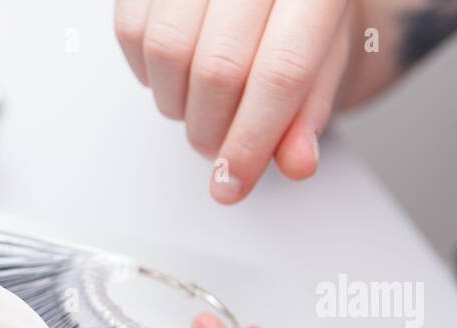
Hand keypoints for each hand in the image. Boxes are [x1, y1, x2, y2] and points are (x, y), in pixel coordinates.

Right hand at [114, 0, 354, 202]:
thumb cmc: (303, 13)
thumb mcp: (325, 61)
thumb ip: (309, 113)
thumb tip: (296, 162)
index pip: (282, 70)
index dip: (252, 139)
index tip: (233, 182)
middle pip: (219, 67)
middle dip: (212, 130)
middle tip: (220, 146)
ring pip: (167, 50)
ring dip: (177, 104)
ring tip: (202, 106)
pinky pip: (131, 30)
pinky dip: (148, 72)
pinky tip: (176, 73)